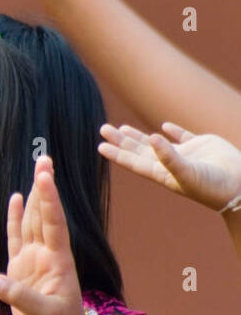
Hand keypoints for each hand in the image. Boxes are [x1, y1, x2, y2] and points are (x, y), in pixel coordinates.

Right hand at [0, 155, 90, 314]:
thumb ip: (20, 296)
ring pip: (32, 221)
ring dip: (33, 196)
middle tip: (44, 159)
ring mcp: (33, 260)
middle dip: (44, 187)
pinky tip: (14, 197)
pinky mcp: (20, 268)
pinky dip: (15, 217)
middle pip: (44, 215)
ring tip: (36, 169)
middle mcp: (46, 255)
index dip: (48, 200)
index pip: (52, 224)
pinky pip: (16, 236)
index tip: (45, 176)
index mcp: (57, 262)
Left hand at [98, 121, 240, 212]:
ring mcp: (187, 155)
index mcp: (164, 174)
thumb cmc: (214, 186)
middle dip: (122, 140)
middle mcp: (171, 164)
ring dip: (140, 136)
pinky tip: (163, 128)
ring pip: (157, 144)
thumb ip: (168, 157)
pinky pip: (184, 137)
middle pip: (140, 150)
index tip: (100, 145)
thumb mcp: (187, 174)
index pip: (134, 162)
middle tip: (103, 129)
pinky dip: (173, 132)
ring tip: (121, 128)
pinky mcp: (203, 146)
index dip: (117, 153)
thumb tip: (151, 137)